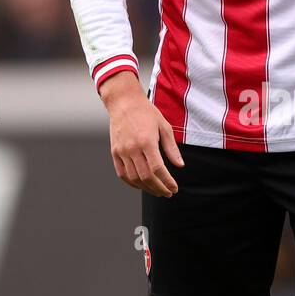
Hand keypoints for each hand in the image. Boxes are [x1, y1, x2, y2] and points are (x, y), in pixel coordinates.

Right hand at [100, 72, 183, 195]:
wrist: (124, 102)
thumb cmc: (146, 113)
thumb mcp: (164, 126)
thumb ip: (171, 148)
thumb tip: (180, 165)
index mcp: (146, 141)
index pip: (158, 169)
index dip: (167, 182)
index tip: (174, 188)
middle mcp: (132, 148)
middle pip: (146, 177)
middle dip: (159, 188)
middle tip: (168, 193)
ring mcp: (121, 151)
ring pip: (134, 178)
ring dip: (147, 188)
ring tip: (157, 190)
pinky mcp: (114, 152)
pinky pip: (122, 174)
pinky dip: (132, 183)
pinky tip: (142, 185)